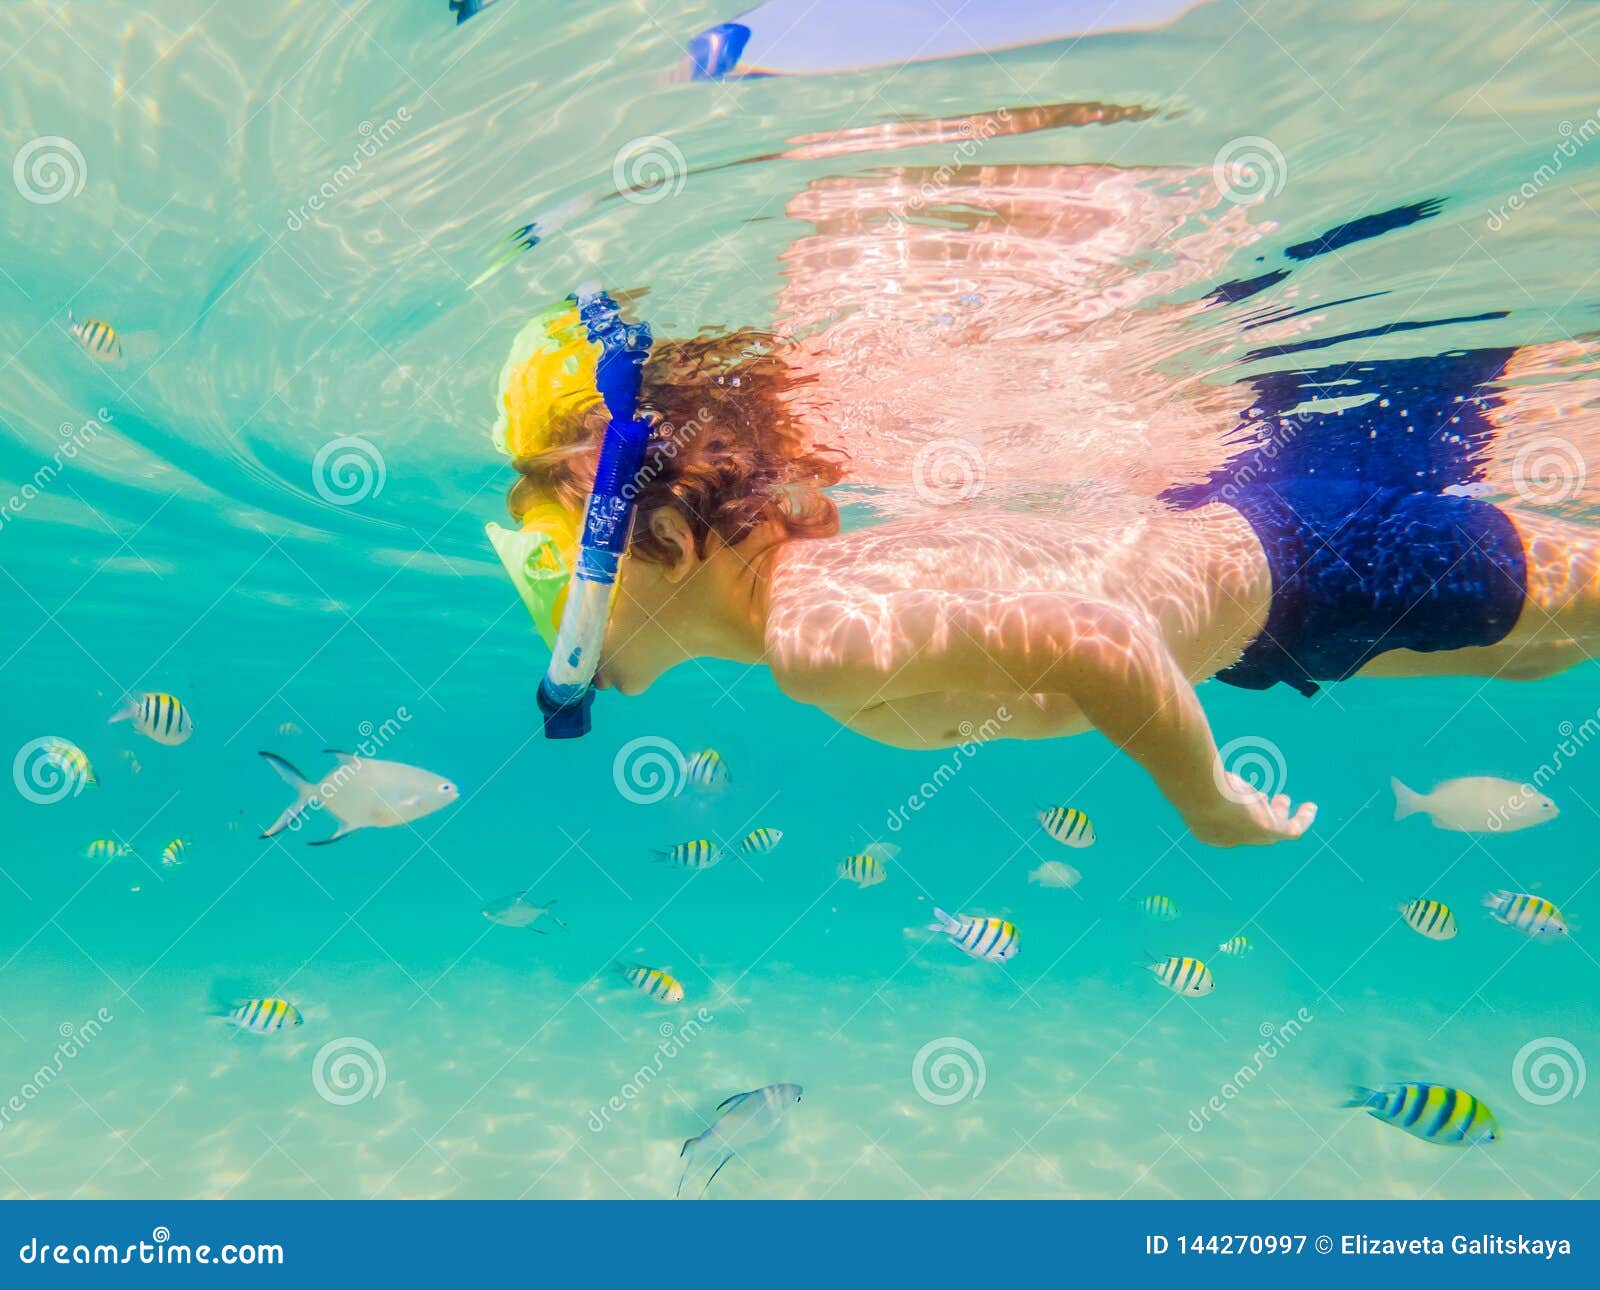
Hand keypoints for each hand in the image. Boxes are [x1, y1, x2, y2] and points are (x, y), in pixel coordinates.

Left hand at [1188, 774, 1316, 846]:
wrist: (1197, 793)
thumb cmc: (1188, 780)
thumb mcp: (1191, 775)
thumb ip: (1194, 770)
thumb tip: (1190, 755)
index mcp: (1206, 829)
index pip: (1227, 823)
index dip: (1238, 809)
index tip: (1245, 792)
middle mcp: (1228, 839)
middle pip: (1249, 828)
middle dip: (1259, 813)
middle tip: (1267, 796)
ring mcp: (1248, 837)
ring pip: (1271, 828)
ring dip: (1279, 813)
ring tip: (1285, 798)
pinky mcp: (1268, 830)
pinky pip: (1291, 830)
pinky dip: (1302, 819)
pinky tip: (1311, 807)